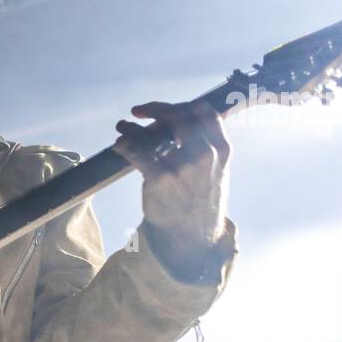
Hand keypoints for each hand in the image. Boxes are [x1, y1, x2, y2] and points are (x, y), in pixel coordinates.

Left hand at [114, 100, 230, 246]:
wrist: (193, 236)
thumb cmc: (201, 201)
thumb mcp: (217, 171)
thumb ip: (207, 146)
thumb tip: (181, 121)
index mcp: (222, 150)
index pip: (204, 111)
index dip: (182, 105)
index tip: (167, 109)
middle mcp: (205, 155)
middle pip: (179, 116)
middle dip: (156, 108)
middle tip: (139, 110)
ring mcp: (183, 166)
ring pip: (154, 134)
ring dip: (133, 127)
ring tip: (121, 125)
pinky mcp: (161, 178)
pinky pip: (138, 153)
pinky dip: (125, 145)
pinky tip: (119, 144)